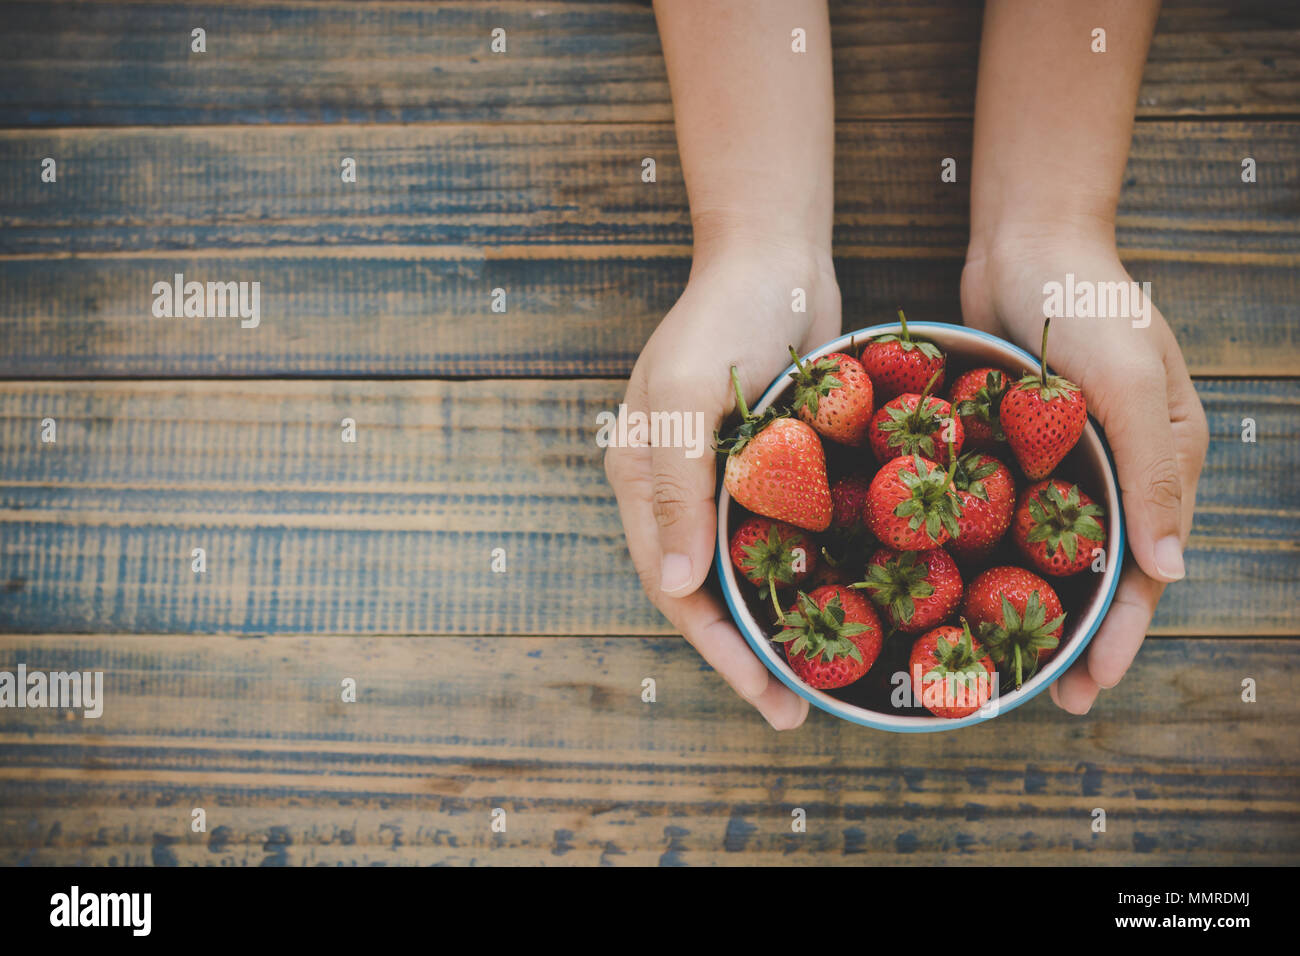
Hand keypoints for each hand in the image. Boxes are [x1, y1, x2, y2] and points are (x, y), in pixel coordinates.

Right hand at [605, 239, 839, 728]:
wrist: (776, 254)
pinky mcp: (767, 463)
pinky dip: (801, 572)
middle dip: (747, 655)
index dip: (718, 647)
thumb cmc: (725, 317)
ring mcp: (722, 477)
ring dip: (775, 623)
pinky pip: (778, 532)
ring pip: (743, 570)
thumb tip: (675, 587)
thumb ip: (677, 492)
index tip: (767, 694)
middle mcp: (676, 488)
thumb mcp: (686, 399)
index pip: (674, 586)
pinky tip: (839, 599)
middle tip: (795, 709)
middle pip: (706, 591)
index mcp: (643, 480)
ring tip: (819, 675)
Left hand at [961, 232, 1209, 713]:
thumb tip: (1170, 572)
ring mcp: (1066, 456)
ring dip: (1035, 601)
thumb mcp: (1130, 383)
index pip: (1148, 568)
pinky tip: (960, 582)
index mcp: (1164, 459)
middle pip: (1102, 571)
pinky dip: (994, 547)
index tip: (1090, 687)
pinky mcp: (1018, 444)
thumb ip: (1151, 473)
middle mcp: (1118, 467)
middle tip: (1048, 696)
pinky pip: (1008, 508)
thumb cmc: (1088, 303)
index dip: (1123, 633)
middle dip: (1080, 636)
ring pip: (1054, 549)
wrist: (1026, 238)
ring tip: (1004, 657)